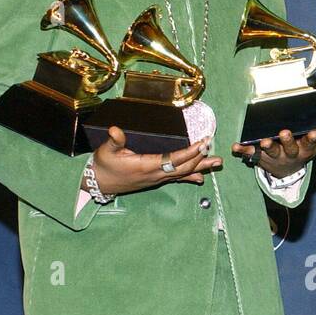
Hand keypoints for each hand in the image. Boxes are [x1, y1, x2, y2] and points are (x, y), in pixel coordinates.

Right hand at [92, 125, 222, 194]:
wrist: (98, 184)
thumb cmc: (103, 166)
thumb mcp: (105, 151)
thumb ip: (113, 141)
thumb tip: (115, 130)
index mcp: (146, 166)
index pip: (173, 159)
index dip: (189, 152)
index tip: (202, 143)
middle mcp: (155, 174)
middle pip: (183, 167)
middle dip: (200, 158)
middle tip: (214, 149)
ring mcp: (157, 179)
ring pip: (183, 173)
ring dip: (201, 167)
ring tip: (216, 163)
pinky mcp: (155, 180)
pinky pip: (176, 179)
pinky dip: (190, 176)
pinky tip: (201, 177)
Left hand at [231, 124, 315, 176]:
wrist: (286, 171)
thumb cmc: (304, 151)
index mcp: (304, 150)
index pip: (310, 144)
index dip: (311, 138)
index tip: (313, 131)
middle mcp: (289, 153)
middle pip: (289, 148)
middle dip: (287, 141)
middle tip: (285, 133)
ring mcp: (274, 155)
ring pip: (270, 151)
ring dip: (266, 146)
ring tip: (263, 141)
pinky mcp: (260, 156)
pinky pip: (250, 154)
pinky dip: (242, 151)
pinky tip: (235, 147)